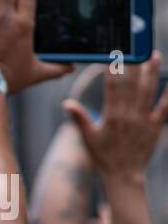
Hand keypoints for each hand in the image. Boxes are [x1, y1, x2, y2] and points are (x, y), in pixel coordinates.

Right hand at [62, 51, 167, 178]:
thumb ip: (79, 118)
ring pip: (149, 91)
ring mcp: (143, 120)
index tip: (115, 55)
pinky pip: (163, 107)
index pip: (113, 87)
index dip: (114, 69)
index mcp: (111, 116)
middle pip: (132, 84)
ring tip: (153, 55)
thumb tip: (66, 103)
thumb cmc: (104, 157)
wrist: (124, 175)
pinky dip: (167, 94)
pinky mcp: (155, 126)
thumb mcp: (88, 138)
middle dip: (134, 64)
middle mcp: (129, 115)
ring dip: (152, 72)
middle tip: (136, 47)